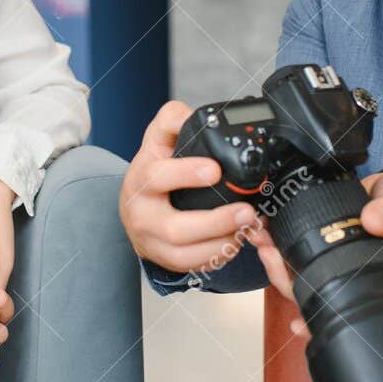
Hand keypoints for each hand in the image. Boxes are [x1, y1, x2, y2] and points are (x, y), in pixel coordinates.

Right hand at [119, 101, 260, 277]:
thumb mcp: (156, 139)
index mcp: (141, 180)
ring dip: (221, 243)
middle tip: (247, 211)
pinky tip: (235, 240)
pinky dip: (218, 256)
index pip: (158, 177)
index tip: (215, 169)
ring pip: (186, 255)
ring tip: (246, 227)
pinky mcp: (165, 260)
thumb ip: (173, 119)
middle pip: (175, 229)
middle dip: (216, 222)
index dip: (186, 173)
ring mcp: (152, 242)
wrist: (135, 206)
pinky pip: (193, 266)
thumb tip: (194, 115)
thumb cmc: (152, 171)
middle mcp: (142, 215)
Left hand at [261, 168, 382, 345]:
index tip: (296, 323)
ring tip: (260, 236)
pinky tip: (265, 228)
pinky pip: (293, 250)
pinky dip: (276, 241)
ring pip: (295, 271)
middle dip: (281, 275)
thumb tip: (374, 221)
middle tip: (267, 251)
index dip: (317, 317)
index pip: (339, 305)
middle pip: (308, 290)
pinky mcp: (319, 240)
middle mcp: (346, 274)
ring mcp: (330, 259)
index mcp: (368, 277)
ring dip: (274, 258)